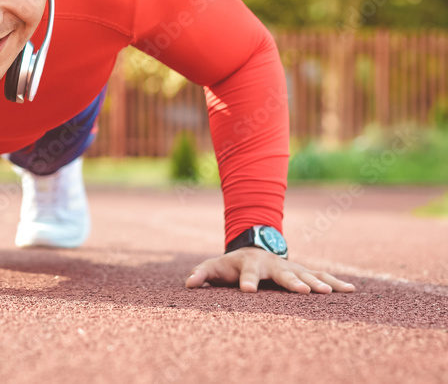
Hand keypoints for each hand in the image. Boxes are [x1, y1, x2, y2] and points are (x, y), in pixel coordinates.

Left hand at [185, 247, 354, 293]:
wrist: (253, 247)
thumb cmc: (230, 264)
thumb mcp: (213, 267)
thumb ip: (202, 274)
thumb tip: (188, 283)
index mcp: (249, 264)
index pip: (247, 273)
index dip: (246, 281)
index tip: (247, 292)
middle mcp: (273, 265)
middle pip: (283, 274)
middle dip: (294, 282)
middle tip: (305, 291)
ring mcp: (290, 267)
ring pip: (307, 273)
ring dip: (320, 282)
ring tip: (332, 292)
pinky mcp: (303, 272)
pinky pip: (322, 276)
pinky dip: (336, 282)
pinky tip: (352, 290)